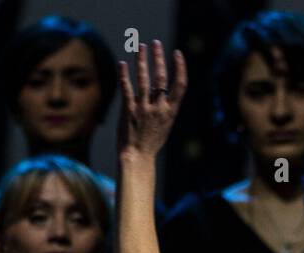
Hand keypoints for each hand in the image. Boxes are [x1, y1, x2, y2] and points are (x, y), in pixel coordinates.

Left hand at [117, 39, 187, 160]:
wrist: (137, 158)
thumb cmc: (151, 142)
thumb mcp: (165, 125)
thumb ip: (165, 107)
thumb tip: (162, 89)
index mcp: (171, 111)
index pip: (180, 85)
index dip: (180, 67)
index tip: (177, 53)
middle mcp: (158, 108)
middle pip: (161, 77)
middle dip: (159, 58)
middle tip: (155, 43)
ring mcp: (143, 109)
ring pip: (144, 80)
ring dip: (142, 61)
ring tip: (141, 46)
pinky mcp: (128, 111)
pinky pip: (126, 89)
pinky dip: (124, 75)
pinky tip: (122, 63)